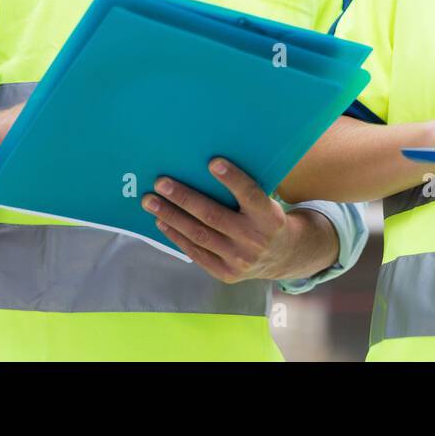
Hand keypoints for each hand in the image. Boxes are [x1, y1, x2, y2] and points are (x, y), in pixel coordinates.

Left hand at [143, 158, 294, 281]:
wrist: (283, 255)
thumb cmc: (268, 218)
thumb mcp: (268, 203)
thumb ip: (246, 192)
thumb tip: (208, 167)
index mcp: (269, 217)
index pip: (249, 194)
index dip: (232, 179)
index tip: (212, 162)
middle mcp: (254, 239)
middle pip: (213, 216)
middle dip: (183, 198)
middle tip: (160, 182)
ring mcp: (239, 259)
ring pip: (199, 235)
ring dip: (171, 216)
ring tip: (150, 202)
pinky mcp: (226, 273)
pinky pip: (196, 253)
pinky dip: (176, 236)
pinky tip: (162, 221)